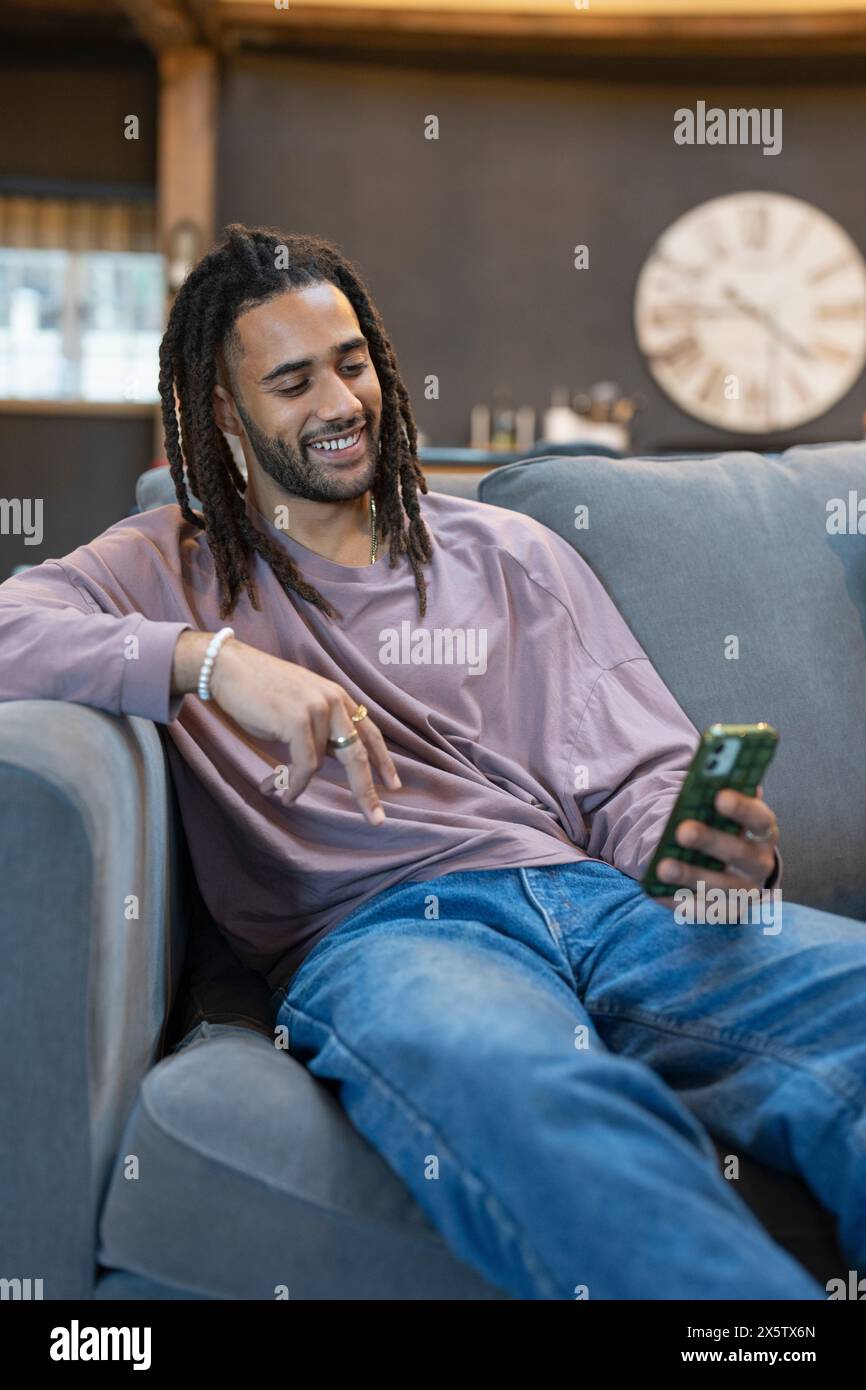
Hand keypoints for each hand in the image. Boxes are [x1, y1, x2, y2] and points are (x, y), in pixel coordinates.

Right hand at [210, 637, 400, 826]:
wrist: (229, 668)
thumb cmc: (259, 690)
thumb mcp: (301, 707)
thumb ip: (322, 729)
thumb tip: (333, 758)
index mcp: (338, 697)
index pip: (369, 732)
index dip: (383, 760)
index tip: (394, 785)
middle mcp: (334, 700)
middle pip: (358, 754)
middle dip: (366, 790)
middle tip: (377, 819)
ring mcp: (317, 708)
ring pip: (320, 762)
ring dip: (299, 782)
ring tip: (281, 790)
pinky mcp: (298, 719)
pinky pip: (305, 764)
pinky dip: (296, 784)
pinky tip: (285, 794)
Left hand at [654, 784, 779, 913]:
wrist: (735, 868)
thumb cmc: (724, 828)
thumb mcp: (726, 812)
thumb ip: (720, 794)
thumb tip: (710, 770)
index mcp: (764, 832)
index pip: (760, 819)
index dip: (742, 808)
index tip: (719, 796)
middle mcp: (761, 863)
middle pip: (740, 854)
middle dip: (710, 841)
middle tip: (682, 830)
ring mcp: (745, 891)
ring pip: (721, 887)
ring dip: (692, 876)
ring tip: (663, 867)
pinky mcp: (726, 912)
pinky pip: (702, 910)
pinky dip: (679, 901)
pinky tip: (656, 890)